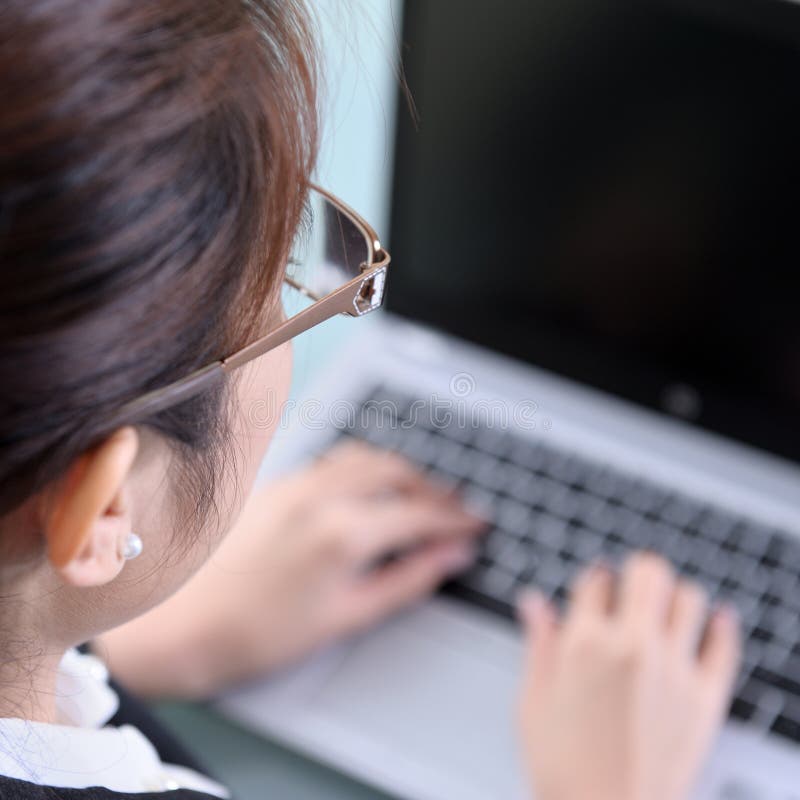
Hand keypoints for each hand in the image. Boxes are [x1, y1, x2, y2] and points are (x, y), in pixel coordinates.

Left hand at [99, 440, 484, 696]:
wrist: (183, 626)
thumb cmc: (259, 632)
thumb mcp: (347, 617)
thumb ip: (408, 581)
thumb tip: (451, 557)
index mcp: (345, 532)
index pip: (419, 514)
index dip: (456, 519)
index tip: (477, 524)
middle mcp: (323, 496)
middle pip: (397, 473)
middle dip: (434, 489)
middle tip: (455, 510)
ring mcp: (297, 484)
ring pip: (365, 457)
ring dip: (400, 470)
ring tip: (418, 494)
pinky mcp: (277, 485)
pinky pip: (333, 459)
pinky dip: (363, 466)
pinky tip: (367, 487)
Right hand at [518, 553, 740, 799]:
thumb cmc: (563, 769)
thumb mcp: (533, 701)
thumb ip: (538, 643)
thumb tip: (532, 601)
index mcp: (584, 644)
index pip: (596, 579)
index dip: (594, 582)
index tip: (596, 590)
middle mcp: (632, 647)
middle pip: (648, 571)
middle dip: (637, 573)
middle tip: (632, 587)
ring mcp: (673, 670)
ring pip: (689, 597)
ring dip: (675, 595)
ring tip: (665, 609)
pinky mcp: (706, 698)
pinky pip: (725, 644)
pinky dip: (722, 625)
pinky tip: (715, 620)